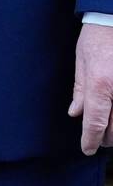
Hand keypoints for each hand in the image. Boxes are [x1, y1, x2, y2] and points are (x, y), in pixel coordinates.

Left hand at [68, 24, 112, 153]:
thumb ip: (80, 90)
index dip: (90, 140)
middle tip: (97, 138)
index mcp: (101, 83)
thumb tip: (76, 113)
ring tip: (108, 128)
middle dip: (105, 138)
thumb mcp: (81, 60)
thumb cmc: (97, 36)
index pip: (95, 122)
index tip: (87, 148)